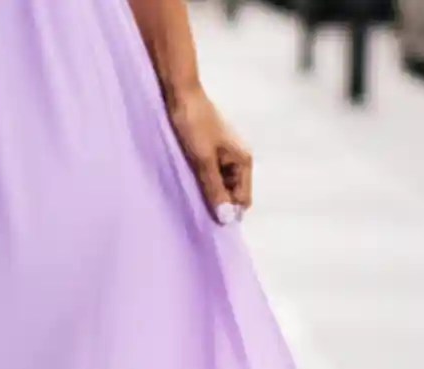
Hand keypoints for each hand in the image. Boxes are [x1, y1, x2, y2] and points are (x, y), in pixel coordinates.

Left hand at [166, 90, 252, 224]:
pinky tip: (185, 181)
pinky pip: (209, 174)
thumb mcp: (202, 160)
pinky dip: (200, 180)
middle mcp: (238, 159)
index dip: (228, 212)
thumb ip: (214, 189)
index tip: (206, 220)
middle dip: (217, 203)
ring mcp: (224, 154)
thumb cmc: (193, 124)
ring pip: (219, 184)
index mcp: (244, 160)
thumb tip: (227, 219)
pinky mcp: (210, 150)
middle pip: (232, 194)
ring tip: (188, 192)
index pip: (243, 200)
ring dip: (207, 191)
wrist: (180, 93)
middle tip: (194, 207)